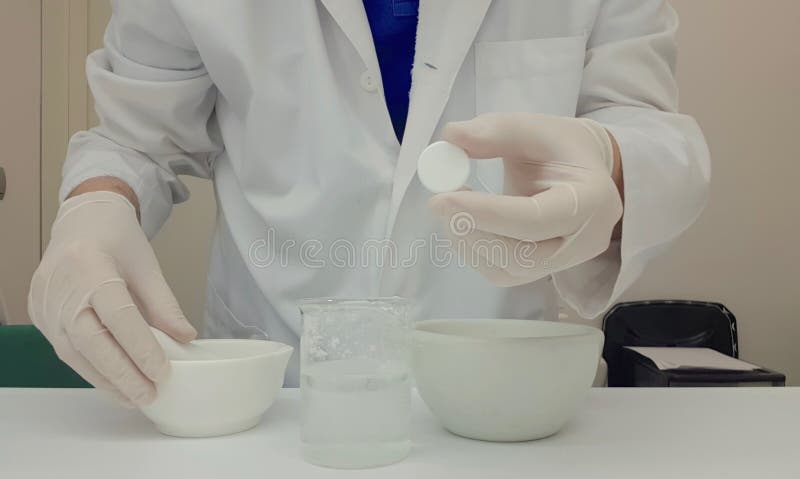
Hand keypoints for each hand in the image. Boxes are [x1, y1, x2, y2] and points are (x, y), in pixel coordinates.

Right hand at [28, 191, 195, 405]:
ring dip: (106, 379)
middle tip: (149, 395)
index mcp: (90, 267)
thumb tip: (185, 338)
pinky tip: (113, 383)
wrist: (83, 221)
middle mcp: (61, 287)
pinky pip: (65, 349)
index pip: (117, 316)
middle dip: (122, 374)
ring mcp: (45, 303)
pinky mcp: (39, 315)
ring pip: (74, 352)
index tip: (162, 371)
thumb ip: (164, 305)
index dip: (140, 348)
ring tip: (135, 397)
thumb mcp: (147, 267)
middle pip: (90, 341)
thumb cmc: (117, 239)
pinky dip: (91, 369)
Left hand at [429, 113, 623, 286]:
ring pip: (509, 269)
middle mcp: (585, 241)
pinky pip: (502, 272)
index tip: (444, 198)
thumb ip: (494, 131)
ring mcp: (565, 262)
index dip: (486, 214)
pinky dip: (474, 250)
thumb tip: (451, 137)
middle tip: (440, 202)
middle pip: (522, 256)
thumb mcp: (532, 127)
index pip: (536, 220)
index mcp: (593, 200)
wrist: (582, 171)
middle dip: (473, 231)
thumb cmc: (559, 147)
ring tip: (450, 207)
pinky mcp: (542, 271)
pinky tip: (463, 223)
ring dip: (468, 242)